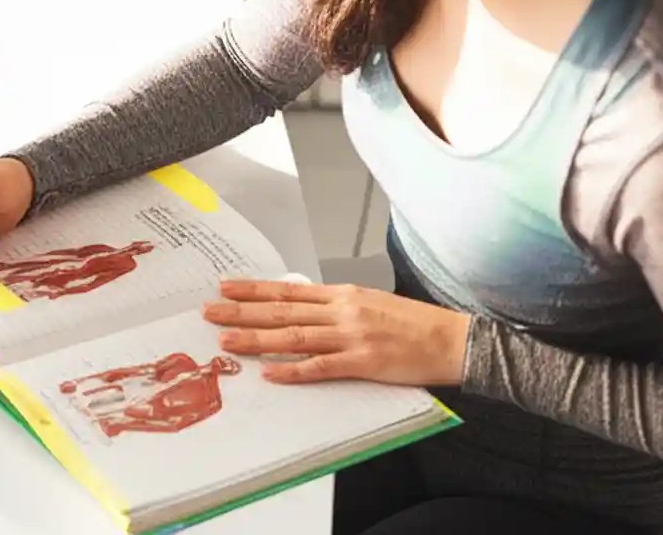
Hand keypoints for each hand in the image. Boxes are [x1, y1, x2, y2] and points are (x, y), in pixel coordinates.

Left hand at [202, 280, 470, 385]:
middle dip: (242, 311)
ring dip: (258, 339)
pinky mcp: (364, 361)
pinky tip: (271, 374)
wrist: (453, 338)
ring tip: (227, 340)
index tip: (225, 288)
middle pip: (282, 311)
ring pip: (294, 337)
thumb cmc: (412, 323)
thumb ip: (334, 305)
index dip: (253, 289)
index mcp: (342, 295)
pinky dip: (295, 371)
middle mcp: (342, 311)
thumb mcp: (369, 303)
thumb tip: (299, 308)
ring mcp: (352, 336)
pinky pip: (323, 367)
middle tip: (209, 312)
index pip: (287, 290)